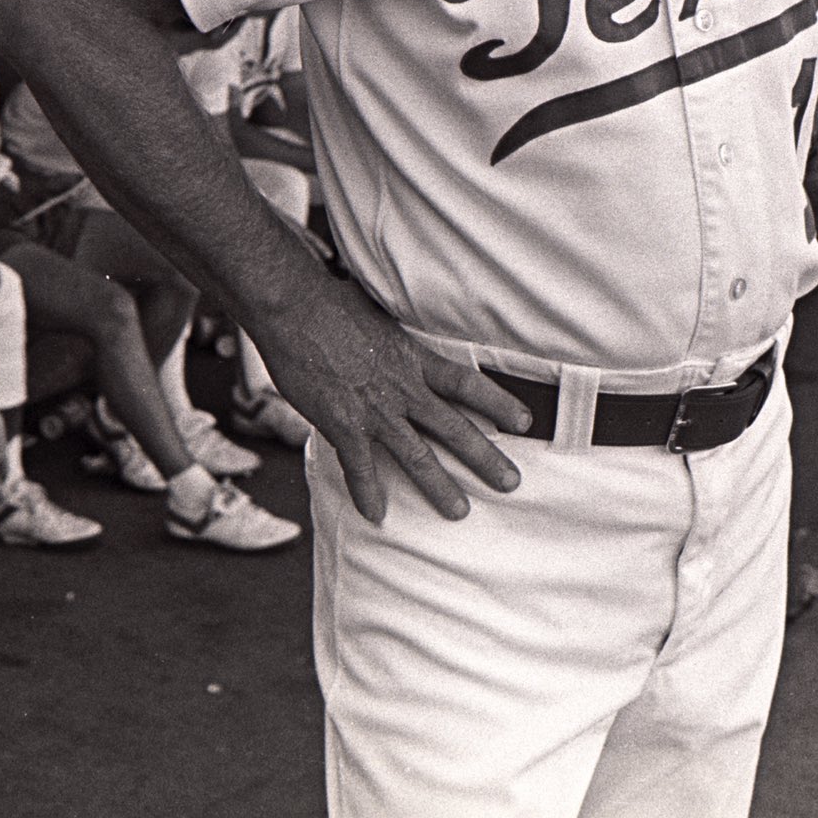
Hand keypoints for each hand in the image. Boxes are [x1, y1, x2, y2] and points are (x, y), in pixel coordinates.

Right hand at [254, 274, 530, 523]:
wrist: (293, 308)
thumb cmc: (330, 303)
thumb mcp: (378, 314)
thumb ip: (394, 335)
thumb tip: (398, 333)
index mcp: (413, 358)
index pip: (466, 383)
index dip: (497, 402)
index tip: (524, 420)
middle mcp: (402, 387)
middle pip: (453, 427)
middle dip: (485, 457)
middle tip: (511, 482)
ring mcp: (374, 409)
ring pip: (416, 455)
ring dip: (439, 486)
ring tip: (459, 511)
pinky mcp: (343, 423)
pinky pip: (360, 466)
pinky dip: (368, 491)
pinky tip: (376, 514)